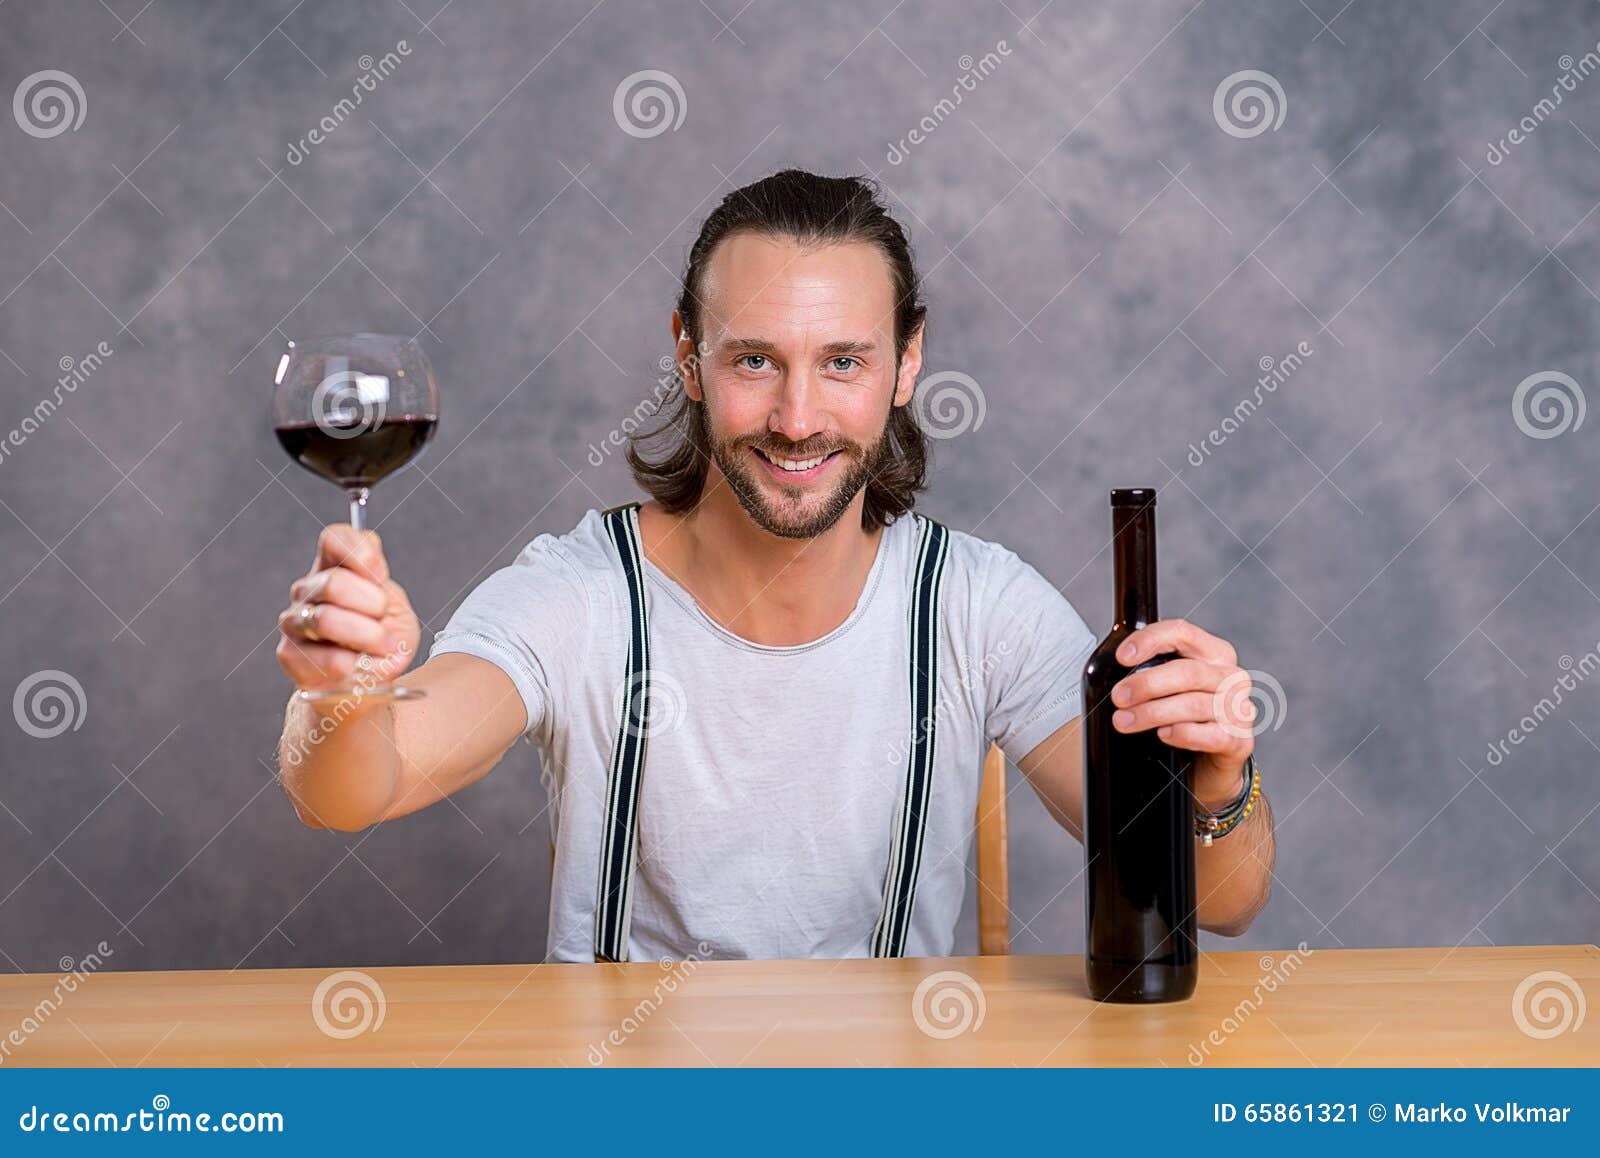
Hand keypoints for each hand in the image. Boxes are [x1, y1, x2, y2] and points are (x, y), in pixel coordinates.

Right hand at [276, 524, 420, 692]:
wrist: (368, 682)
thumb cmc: (383, 639)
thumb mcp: (397, 608)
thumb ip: (383, 588)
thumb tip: (372, 576)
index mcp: (334, 566)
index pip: (335, 538)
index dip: (360, 554)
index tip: (380, 577)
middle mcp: (308, 588)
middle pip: (334, 582)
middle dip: (372, 606)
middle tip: (384, 622)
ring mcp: (293, 620)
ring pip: (326, 619)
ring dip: (368, 637)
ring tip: (381, 647)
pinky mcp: (289, 654)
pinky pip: (328, 658)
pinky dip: (356, 665)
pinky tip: (360, 666)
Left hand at [1109, 617, 1254, 809]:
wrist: (1209, 768)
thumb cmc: (1185, 719)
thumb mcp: (1169, 689)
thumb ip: (1151, 671)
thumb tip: (1106, 670)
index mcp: (1214, 654)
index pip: (1182, 633)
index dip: (1150, 640)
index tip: (1123, 657)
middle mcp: (1231, 677)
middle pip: (1187, 672)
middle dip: (1146, 684)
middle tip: (1118, 698)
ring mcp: (1239, 710)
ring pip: (1194, 704)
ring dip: (1153, 712)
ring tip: (1124, 721)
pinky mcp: (1239, 741)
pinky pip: (1210, 734)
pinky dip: (1183, 734)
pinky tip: (1163, 735)